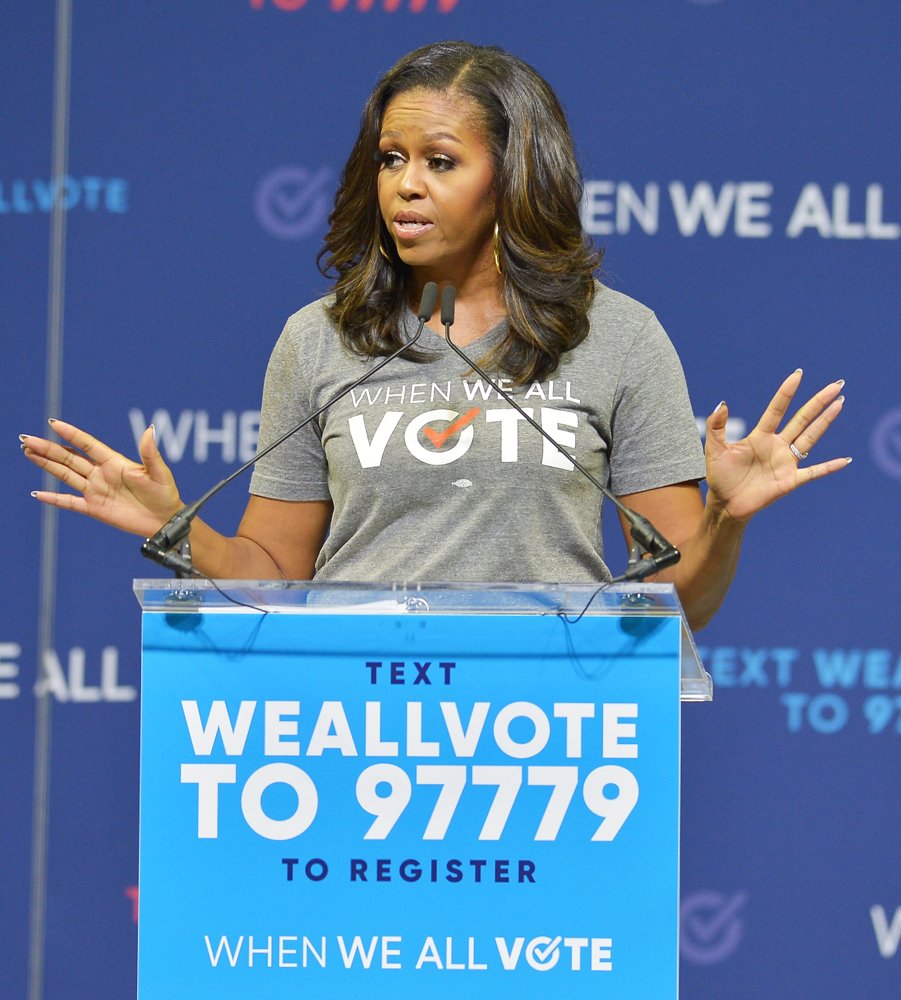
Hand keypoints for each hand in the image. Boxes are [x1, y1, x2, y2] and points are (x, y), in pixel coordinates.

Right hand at [21, 419, 182, 537]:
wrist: (165, 520)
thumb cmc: (165, 494)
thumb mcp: (159, 472)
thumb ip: (150, 452)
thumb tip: (149, 429)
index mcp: (115, 462)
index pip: (88, 445)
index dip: (72, 434)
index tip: (54, 423)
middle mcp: (102, 474)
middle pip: (70, 458)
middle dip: (49, 448)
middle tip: (27, 439)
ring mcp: (96, 491)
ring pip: (66, 475)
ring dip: (47, 464)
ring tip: (28, 452)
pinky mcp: (95, 508)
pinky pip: (70, 502)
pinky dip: (54, 499)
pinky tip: (38, 493)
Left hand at [704, 370, 850, 522]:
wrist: (725, 504)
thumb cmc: (720, 476)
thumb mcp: (714, 449)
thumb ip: (716, 427)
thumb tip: (722, 403)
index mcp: (760, 436)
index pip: (777, 409)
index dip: (786, 393)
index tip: (798, 374)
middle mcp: (777, 445)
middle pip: (801, 419)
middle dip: (817, 402)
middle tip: (835, 385)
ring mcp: (786, 462)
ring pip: (810, 437)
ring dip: (825, 421)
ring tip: (840, 403)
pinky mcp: (790, 480)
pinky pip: (814, 472)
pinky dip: (829, 467)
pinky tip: (845, 460)